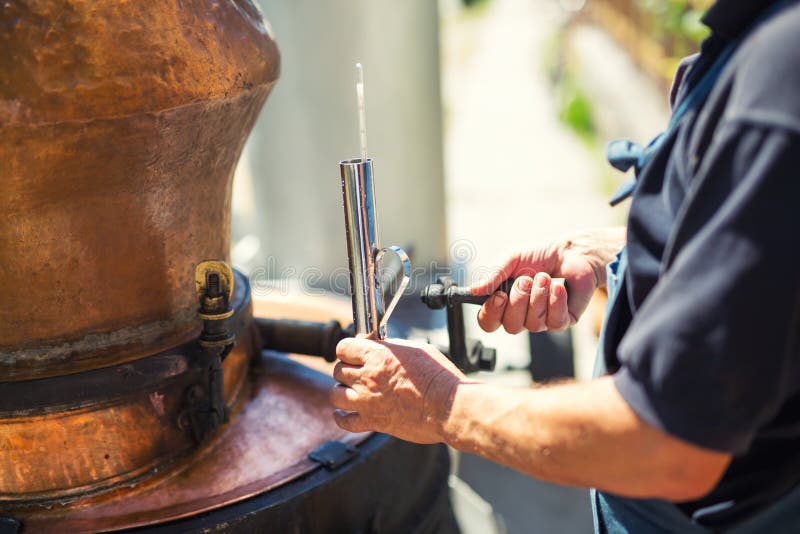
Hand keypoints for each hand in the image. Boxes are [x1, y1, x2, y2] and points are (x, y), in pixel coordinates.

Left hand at [330, 337, 469, 443]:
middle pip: (338, 370)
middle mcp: (368, 377)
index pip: (344, 347)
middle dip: (347, 370)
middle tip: (358, 373)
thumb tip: (380, 347)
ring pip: (335, 394)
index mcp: (378, 356)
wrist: (448, 407)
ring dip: (343, 391)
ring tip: (352, 391)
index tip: (354, 353)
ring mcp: (367, 401)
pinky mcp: (373, 422)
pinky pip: (345, 421)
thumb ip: (392, 348)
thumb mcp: (416, 349)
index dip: (349, 349)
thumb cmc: (438, 377)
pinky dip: (342, 417)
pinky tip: (346, 412)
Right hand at [471, 228, 624, 333]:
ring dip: (538, 296)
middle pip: (511, 326)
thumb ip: (493, 274)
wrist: (571, 252)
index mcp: (503, 303)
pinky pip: (554, 322)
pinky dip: (555, 301)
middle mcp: (520, 316)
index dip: (491, 313)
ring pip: (533, 323)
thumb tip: (474, 289)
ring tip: (544, 277)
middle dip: (519, 300)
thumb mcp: (511, 259)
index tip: (499, 296)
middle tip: (527, 279)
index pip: (488, 322)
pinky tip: (559, 287)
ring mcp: (541, 321)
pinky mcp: (562, 321)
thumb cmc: (539, 256)